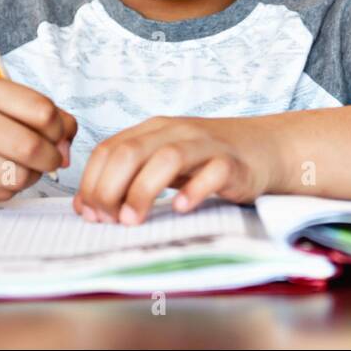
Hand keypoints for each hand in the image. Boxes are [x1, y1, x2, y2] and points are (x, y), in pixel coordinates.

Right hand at [0, 76, 77, 201]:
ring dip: (34, 175)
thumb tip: (67, 145)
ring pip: (18, 175)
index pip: (42, 111)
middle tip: (53, 158)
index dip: (61, 127)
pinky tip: (4, 174)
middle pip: (31, 147)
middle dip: (52, 157)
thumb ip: (38, 113)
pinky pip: (1, 193)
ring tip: (27, 166)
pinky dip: (12, 187)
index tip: (60, 134)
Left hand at [73, 116, 284, 224]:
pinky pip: (212, 172)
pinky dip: (194, 190)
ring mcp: (206, 145)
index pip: (109, 149)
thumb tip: (86, 206)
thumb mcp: (163, 163)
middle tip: (109, 220)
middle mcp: (176, 132)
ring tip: (133, 220)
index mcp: (154, 130)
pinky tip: (182, 208)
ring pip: (167, 158)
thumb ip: (128, 178)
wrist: (264, 148)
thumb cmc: (207, 160)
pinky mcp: (233, 164)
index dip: (92, 182)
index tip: (90, 214)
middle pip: (130, 152)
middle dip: (110, 189)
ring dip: (143, 190)